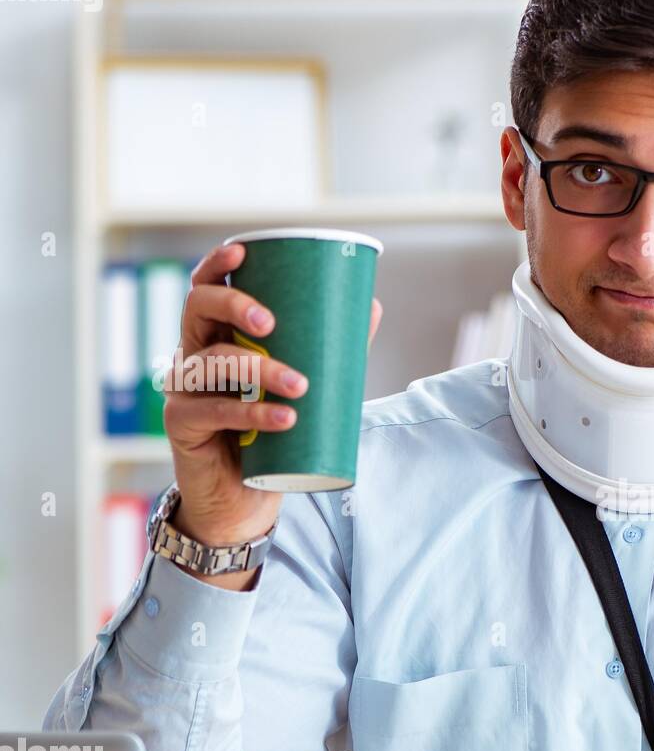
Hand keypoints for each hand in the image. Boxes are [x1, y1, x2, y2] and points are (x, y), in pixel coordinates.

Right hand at [164, 242, 382, 586]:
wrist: (246, 498)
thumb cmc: (274, 436)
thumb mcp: (304, 388)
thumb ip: (333, 351)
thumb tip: (373, 306)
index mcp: (217, 337)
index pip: (206, 288)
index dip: (217, 265)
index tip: (242, 253)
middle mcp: (193, 356)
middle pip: (197, 310)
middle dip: (233, 306)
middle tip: (271, 323)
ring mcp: (183, 390)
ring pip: (211, 363)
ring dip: (258, 369)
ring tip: (300, 386)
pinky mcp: (182, 426)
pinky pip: (214, 412)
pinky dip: (252, 414)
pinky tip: (284, 419)